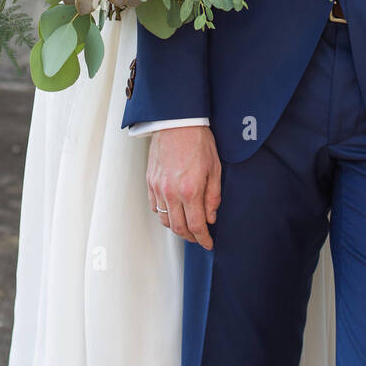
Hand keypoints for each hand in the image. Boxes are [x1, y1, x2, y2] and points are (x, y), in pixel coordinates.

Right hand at [147, 125, 220, 249]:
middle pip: (178, 227)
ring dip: (176, 227)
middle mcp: (171, 192)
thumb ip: (213, 196)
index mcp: (190, 190)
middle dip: (190, 237)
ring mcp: (158, 187)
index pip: (196, 225)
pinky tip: (173, 211)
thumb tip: (211, 217)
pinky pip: (155, 206)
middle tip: (199, 237)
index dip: (203, 239)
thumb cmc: (198, 140)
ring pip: (164, 219)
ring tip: (187, 226)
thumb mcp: (215, 168)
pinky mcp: (150, 181)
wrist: (177, 121)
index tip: (208, 243)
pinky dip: (164, 214)